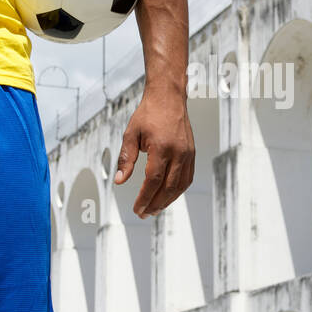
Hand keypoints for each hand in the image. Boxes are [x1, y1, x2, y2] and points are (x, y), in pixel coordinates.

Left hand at [114, 86, 194, 217]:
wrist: (168, 98)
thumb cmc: (148, 114)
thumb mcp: (131, 134)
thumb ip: (125, 159)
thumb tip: (119, 181)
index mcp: (161, 147)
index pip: (153, 181)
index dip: (144, 198)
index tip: (137, 209)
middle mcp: (178, 152)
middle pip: (168, 187)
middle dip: (155, 204)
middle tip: (144, 214)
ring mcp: (188, 154)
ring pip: (180, 186)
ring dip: (167, 201)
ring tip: (154, 209)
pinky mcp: (192, 154)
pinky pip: (187, 178)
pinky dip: (177, 191)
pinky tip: (167, 196)